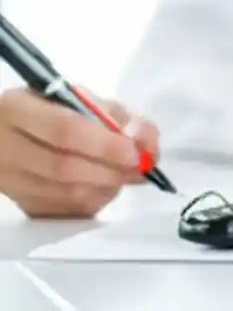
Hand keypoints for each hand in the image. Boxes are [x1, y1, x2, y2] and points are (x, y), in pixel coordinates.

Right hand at [0, 88, 159, 217]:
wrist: (9, 134)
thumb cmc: (53, 111)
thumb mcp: (81, 99)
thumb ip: (117, 116)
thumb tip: (141, 140)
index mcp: (17, 110)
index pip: (64, 130)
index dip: (105, 145)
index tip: (134, 152)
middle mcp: (5, 148)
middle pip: (63, 167)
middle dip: (110, 169)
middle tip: (139, 167)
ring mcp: (9, 181)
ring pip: (64, 194)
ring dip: (106, 187)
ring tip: (126, 175)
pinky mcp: (20, 204)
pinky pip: (63, 211)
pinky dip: (94, 201)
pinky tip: (105, 187)